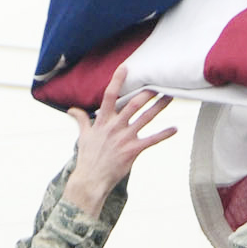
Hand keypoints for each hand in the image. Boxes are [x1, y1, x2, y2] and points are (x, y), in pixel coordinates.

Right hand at [63, 69, 176, 215]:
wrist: (91, 180)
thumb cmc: (88, 158)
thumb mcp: (83, 136)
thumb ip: (80, 120)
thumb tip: (71, 110)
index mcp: (102, 121)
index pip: (109, 96)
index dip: (117, 81)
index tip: (125, 67)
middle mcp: (115, 127)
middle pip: (133, 104)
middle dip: (147, 93)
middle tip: (158, 82)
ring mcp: (125, 138)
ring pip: (145, 118)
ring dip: (159, 107)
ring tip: (170, 97)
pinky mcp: (133, 150)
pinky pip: (152, 140)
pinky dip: (164, 134)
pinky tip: (175, 129)